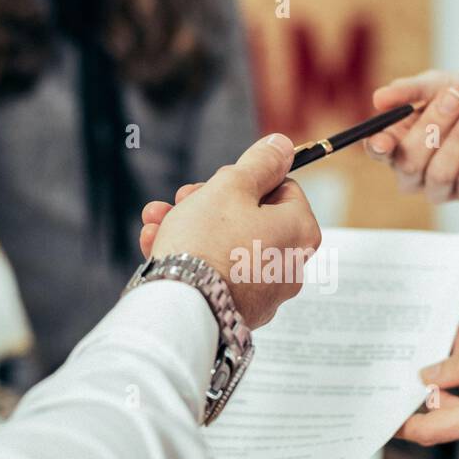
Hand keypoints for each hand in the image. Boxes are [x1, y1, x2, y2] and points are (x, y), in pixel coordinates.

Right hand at [136, 134, 321, 329]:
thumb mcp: (232, 186)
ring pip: (228, 246)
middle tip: (182, 199)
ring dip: (191, 227)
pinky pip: (217, 275)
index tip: (217, 182)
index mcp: (300, 231)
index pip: (283, 188)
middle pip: (252, 218)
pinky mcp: (238, 312)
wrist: (182, 309)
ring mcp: (265, 294)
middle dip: (209, 203)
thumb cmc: (208, 243)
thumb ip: (260, 163)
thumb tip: (282, 146)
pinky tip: (158, 247)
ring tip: (157, 220)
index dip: (246, 179)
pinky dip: (192, 259)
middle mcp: (291, 265)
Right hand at [364, 70, 458, 205]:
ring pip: (440, 172)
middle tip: (456, 95)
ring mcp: (443, 187)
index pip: (379, 152)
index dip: (378, 148)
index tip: (383, 139)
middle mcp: (416, 172)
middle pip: (410, 162)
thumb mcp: (441, 83)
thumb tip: (379, 98)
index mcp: (400, 143)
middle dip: (433, 125)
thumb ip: (411, 91)